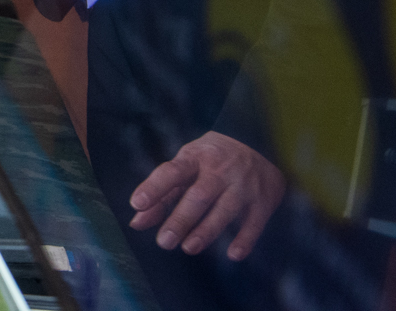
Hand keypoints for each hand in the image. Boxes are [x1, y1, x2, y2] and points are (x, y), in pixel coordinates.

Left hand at [128, 131, 284, 259]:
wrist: (258, 145)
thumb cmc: (210, 160)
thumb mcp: (185, 166)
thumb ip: (162, 194)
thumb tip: (136, 222)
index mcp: (195, 157)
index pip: (172, 172)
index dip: (154, 187)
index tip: (137, 203)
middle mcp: (220, 169)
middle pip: (199, 195)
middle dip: (181, 219)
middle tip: (164, 242)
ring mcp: (244, 185)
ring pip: (225, 210)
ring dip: (207, 231)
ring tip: (188, 248)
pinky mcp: (263, 201)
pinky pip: (254, 223)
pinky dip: (245, 239)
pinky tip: (233, 255)